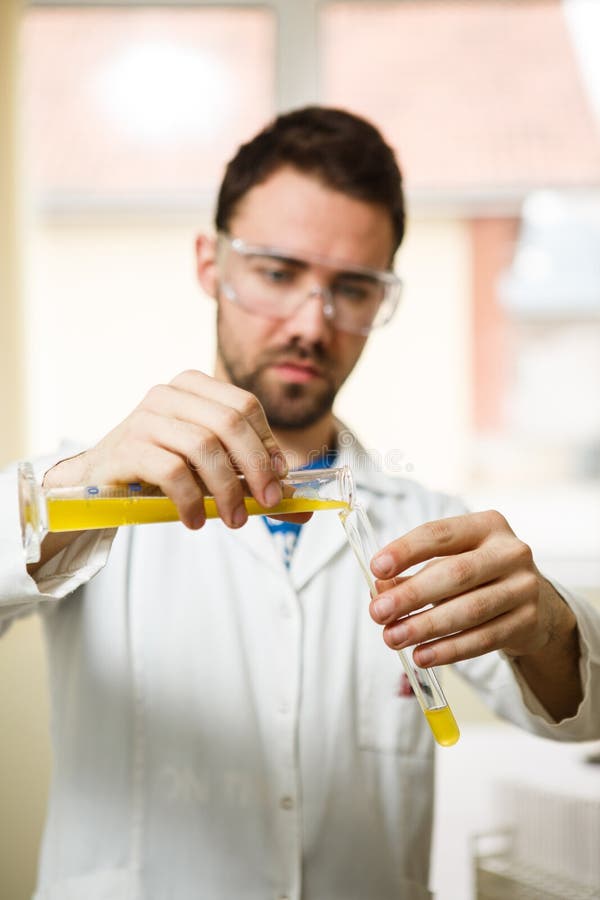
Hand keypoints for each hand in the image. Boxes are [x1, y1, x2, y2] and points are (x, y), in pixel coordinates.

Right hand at [43, 370, 294, 529]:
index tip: (277, 479)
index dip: (267, 443)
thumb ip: (253, 485)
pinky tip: (195, 520)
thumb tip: (303, 510)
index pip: (245, 405)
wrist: (99, 484)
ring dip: (227, 490)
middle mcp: (168, 394)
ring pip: (204, 446)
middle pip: (230, 422)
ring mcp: (144, 417)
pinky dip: (192, 500)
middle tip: (267, 505)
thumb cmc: (162, 472)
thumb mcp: (211, 471)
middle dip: (256, 467)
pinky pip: (172, 471)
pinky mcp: (126, 448)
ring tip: (233, 520)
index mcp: (193, 387)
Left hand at [369, 510, 575, 667]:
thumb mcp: (450, 562)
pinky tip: (422, 655)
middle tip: (378, 612)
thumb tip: (380, 589)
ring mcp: (524, 587)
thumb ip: (413, 573)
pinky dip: (449, 650)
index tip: (376, 568)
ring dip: (426, 627)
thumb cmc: (479, 577)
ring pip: (469, 610)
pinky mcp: (528, 622)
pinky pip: (483, 639)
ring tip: (393, 638)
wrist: (533, 603)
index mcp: (487, 525)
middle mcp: (510, 552)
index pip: (440, 533)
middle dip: (412, 595)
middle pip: (456, 574)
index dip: (406, 550)